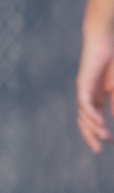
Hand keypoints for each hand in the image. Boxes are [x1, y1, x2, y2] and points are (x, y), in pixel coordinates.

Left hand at [78, 33, 113, 151]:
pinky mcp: (82, 83)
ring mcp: (83, 91)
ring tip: (104, 137)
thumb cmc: (113, 63)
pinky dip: (91, 113)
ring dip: (93, 127)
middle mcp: (87, 96)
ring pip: (84, 114)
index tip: (111, 143)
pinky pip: (85, 102)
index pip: (95, 120)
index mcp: (96, 98)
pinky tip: (98, 122)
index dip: (100, 132)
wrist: (104, 42)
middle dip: (90, 135)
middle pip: (85, 121)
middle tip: (98, 149)